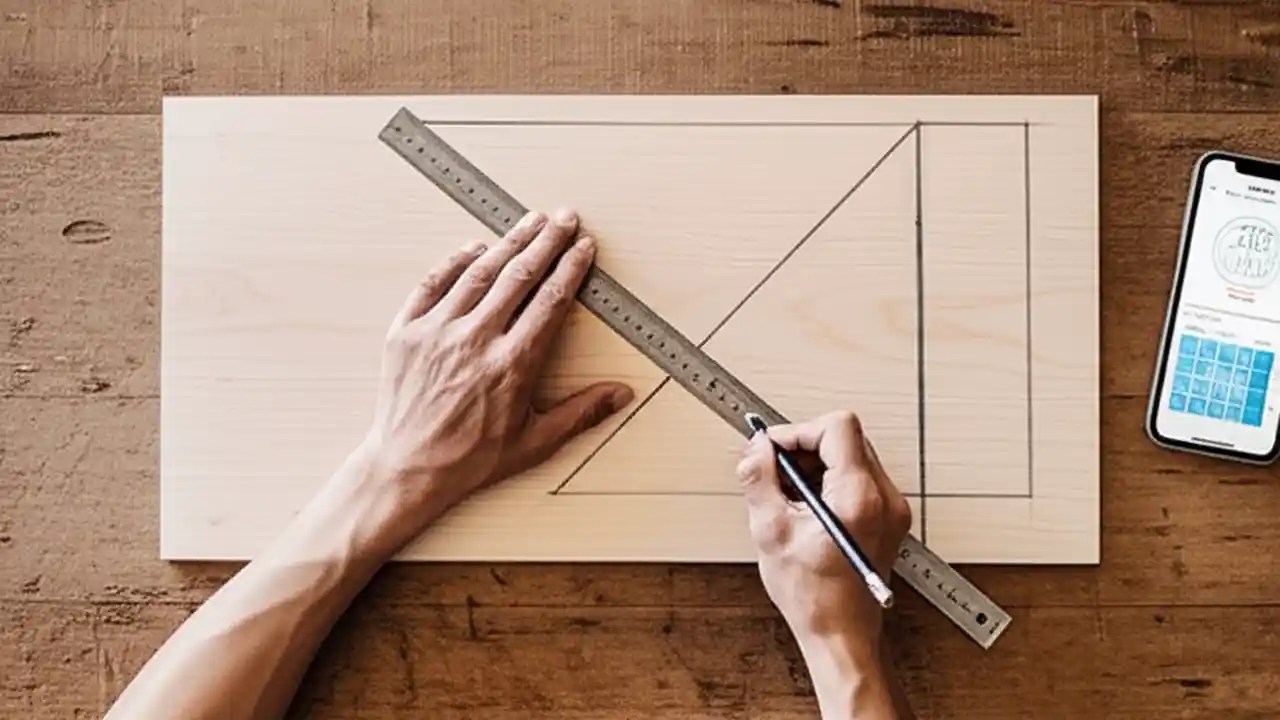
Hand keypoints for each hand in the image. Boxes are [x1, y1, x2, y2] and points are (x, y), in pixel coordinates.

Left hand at [353, 208, 633, 549]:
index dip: (570, 269)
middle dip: (547, 241)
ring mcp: (437, 333)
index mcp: (512, 365)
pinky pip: (432, 284)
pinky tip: (474, 246)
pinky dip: (455, 262)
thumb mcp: (535, 442)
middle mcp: (475, 341)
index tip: (584, 248)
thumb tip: (622, 393)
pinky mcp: (406, 332)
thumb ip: (581, 412)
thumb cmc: (472, 459)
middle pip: (518, 276)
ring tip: (531, 220)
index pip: (549, 301)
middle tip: (566, 218)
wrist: (408, 467)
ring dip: (508, 242)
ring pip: (479, 273)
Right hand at [737, 411, 912, 716]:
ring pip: (850, 456)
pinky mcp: (887, 518)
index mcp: (858, 496)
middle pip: (844, 439)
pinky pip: (857, 479)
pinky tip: (804, 508)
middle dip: (803, 449)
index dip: (798, 431)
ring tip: (786, 495)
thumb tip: (754, 450)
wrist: (841, 634)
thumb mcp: (771, 532)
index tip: (773, 449)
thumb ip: (759, 481)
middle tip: (773, 471)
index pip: (837, 427)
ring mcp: (890, 508)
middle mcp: (883, 497)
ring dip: (814, 466)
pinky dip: (828, 482)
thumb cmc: (813, 597)